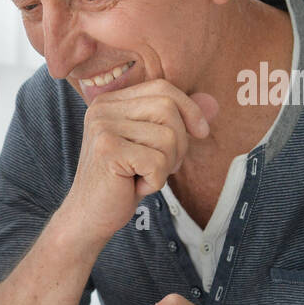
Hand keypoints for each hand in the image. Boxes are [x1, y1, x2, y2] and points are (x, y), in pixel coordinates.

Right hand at [62, 80, 217, 243]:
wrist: (90, 216)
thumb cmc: (122, 181)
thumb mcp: (152, 146)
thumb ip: (179, 121)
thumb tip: (213, 104)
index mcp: (110, 102)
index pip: (162, 88)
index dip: (189, 108)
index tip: (201, 132)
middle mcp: (102, 109)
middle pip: (167, 107)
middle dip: (179, 141)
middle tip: (163, 166)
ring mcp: (102, 128)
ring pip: (167, 136)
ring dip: (166, 165)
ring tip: (143, 176)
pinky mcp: (108, 150)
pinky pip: (157, 162)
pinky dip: (155, 181)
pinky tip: (135, 187)